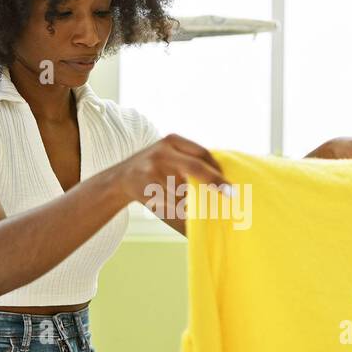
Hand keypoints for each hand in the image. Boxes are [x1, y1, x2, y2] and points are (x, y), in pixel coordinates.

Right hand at [115, 133, 231, 217]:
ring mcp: (153, 169)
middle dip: (215, 181)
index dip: (217, 169)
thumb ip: (191, 161)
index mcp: (173, 141)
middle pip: (195, 167)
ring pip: (183, 190)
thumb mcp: (170, 155)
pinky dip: (180, 209)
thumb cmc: (155, 169)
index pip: (202, 153)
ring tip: (194, 206)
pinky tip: (180, 211)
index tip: (230, 184)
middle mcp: (162, 152)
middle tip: (230, 194)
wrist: (121, 178)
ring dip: (193, 201)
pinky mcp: (146, 187)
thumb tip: (222, 182)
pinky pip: (171, 202)